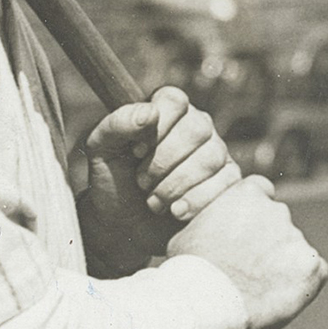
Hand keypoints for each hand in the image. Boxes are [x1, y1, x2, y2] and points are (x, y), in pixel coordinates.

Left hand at [81, 81, 243, 244]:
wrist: (125, 227)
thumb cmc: (114, 183)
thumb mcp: (102, 151)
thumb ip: (116, 125)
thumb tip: (149, 113)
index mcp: (166, 111)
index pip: (174, 100)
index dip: (156, 126)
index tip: (136, 151)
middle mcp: (195, 127)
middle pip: (196, 129)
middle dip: (163, 162)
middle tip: (142, 182)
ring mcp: (214, 153)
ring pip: (211, 157)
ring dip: (176, 184)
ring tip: (154, 201)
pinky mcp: (226, 182)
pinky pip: (225, 183)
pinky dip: (197, 200)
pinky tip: (176, 211)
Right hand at [168, 173, 327, 328]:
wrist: (204, 302)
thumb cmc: (187, 270)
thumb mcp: (187, 230)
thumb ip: (210, 220)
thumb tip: (208, 224)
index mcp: (248, 192)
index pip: (261, 194)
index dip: (252, 217)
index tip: (242, 237)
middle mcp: (278, 210)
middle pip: (278, 225)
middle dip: (267, 244)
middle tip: (246, 272)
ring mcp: (297, 238)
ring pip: (294, 251)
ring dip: (281, 267)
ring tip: (254, 292)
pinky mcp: (312, 268)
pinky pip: (314, 274)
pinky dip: (300, 286)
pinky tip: (275, 299)